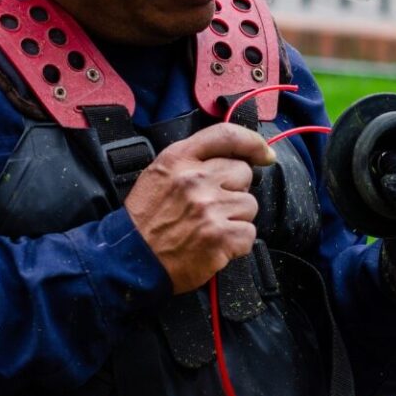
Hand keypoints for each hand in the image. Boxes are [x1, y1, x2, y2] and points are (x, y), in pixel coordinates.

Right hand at [125, 123, 275, 294]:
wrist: (130, 259)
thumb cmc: (146, 220)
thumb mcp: (160, 175)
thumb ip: (194, 162)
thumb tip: (236, 158)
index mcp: (179, 159)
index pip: (227, 136)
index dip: (253, 143)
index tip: (264, 154)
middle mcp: (195, 179)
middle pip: (243, 174)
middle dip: (234, 191)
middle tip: (212, 208)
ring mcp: (209, 208)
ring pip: (249, 206)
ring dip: (235, 219)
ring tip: (209, 228)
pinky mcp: (220, 236)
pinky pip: (249, 234)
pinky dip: (236, 244)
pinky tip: (215, 245)